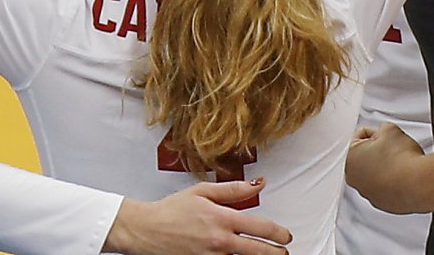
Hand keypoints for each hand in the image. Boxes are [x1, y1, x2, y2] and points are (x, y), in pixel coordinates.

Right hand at [105, 180, 290, 253]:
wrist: (148, 230)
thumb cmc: (172, 210)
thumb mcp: (202, 191)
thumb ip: (232, 189)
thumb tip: (257, 185)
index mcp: (221, 219)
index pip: (260, 227)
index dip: (278, 233)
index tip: (286, 235)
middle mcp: (220, 242)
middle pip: (259, 251)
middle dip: (276, 253)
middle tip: (283, 252)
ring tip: (262, 253)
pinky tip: (237, 254)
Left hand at [345, 124, 423, 213]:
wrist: (419, 182)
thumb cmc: (402, 159)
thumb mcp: (389, 130)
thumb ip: (380, 130)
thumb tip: (384, 135)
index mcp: (350, 160)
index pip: (359, 139)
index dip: (376, 134)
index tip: (384, 136)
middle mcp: (357, 182)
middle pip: (366, 159)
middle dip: (379, 152)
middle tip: (393, 149)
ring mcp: (371, 196)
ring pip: (377, 176)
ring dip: (386, 168)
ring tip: (400, 163)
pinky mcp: (387, 206)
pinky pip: (388, 190)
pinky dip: (395, 183)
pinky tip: (404, 176)